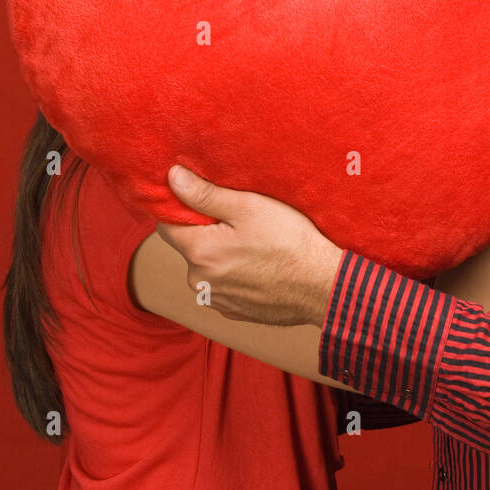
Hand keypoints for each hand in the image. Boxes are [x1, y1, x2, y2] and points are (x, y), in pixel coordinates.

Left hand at [156, 166, 343, 325]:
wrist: (323, 287)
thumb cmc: (289, 242)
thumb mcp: (248, 207)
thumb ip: (205, 194)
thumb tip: (172, 178)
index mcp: (199, 252)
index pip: (166, 225)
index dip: (181, 207)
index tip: (205, 198)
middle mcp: (199, 281)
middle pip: (189, 246)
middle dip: (206, 230)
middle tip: (240, 218)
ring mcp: (216, 300)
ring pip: (207, 266)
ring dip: (221, 253)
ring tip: (254, 242)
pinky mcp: (234, 311)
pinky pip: (223, 285)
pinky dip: (235, 273)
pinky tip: (260, 264)